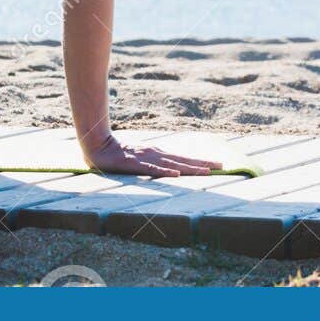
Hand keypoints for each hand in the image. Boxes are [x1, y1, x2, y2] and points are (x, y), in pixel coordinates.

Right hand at [81, 132, 221, 177]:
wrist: (98, 145)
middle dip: (203, 164)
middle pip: (183, 161)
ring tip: (206, 172)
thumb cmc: (119, 153)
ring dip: (189, 168)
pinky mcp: (135, 164)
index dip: (201, 162)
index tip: (218, 165)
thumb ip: (154, 161)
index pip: (184, 159)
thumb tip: (171, 168)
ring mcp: (146, 158)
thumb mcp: (141, 157)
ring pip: (172, 165)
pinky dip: (164, 172)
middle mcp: (156, 154)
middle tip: (221, 166)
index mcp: (158, 153)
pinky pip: (152, 169)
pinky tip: (175, 175)